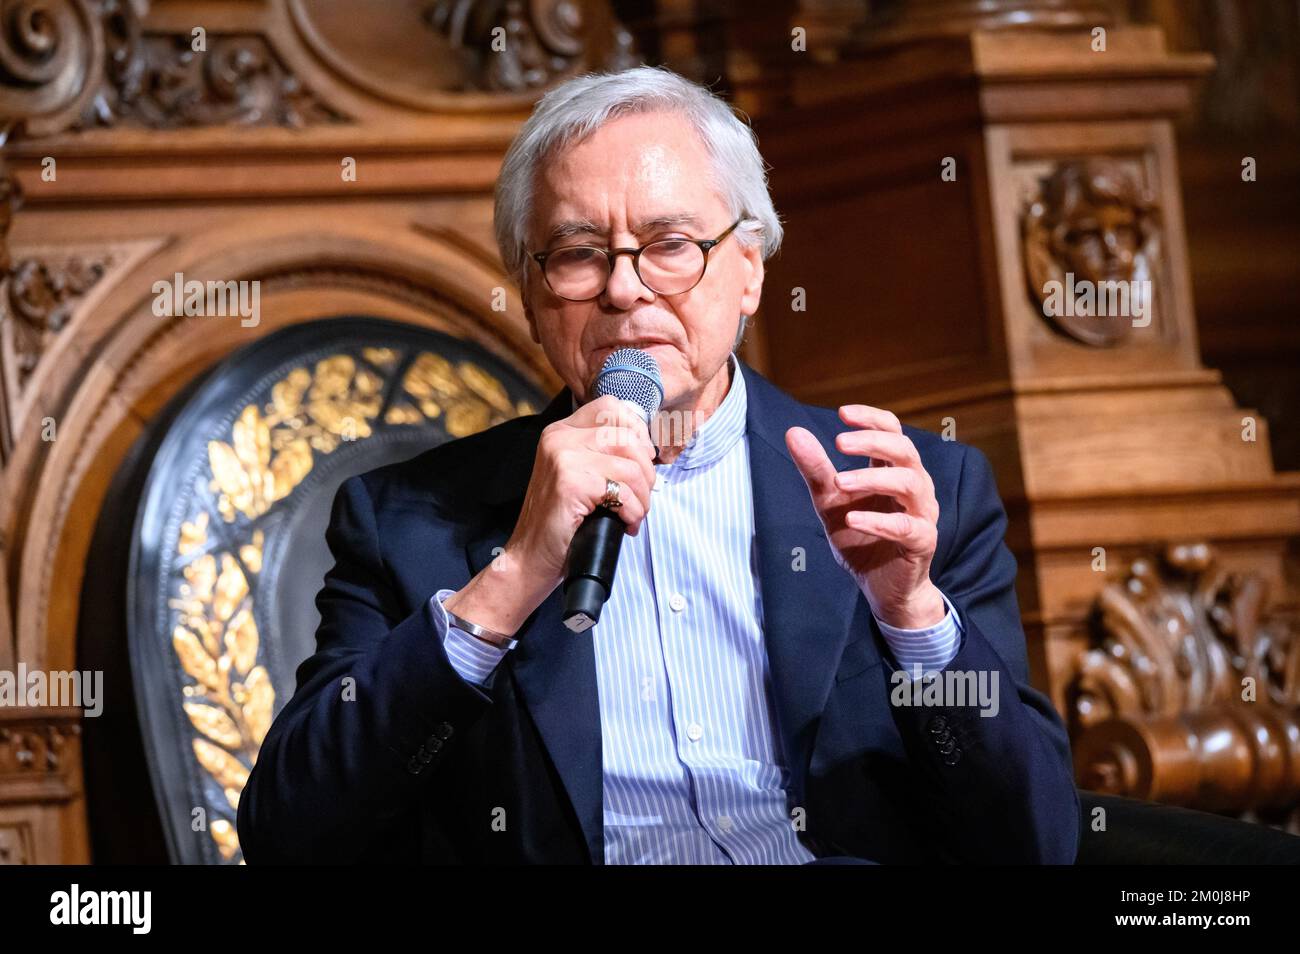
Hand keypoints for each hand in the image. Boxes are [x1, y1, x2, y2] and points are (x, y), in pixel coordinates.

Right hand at [506, 394, 657, 589]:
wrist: (530, 558)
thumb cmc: (562, 522)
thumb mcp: (580, 475)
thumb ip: (603, 454)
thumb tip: (649, 449)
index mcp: (561, 431)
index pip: (611, 407)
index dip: (637, 431)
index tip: (641, 462)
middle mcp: (559, 438)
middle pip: (628, 436)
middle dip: (646, 471)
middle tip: (640, 497)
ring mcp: (562, 458)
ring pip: (631, 465)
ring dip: (642, 496)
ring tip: (633, 514)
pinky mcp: (570, 483)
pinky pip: (623, 491)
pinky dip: (633, 512)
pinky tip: (625, 523)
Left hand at [786, 405, 944, 629]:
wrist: (881, 588)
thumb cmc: (860, 538)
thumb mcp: (830, 502)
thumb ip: (816, 469)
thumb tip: (793, 432)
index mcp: (894, 470)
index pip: (892, 431)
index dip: (872, 418)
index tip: (842, 413)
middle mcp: (914, 486)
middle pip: (905, 450)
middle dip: (872, 441)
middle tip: (838, 442)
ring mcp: (922, 514)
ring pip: (910, 483)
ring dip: (873, 478)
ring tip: (840, 482)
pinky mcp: (922, 543)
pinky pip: (906, 526)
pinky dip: (879, 521)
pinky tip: (852, 518)